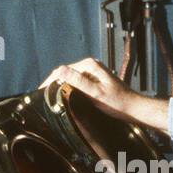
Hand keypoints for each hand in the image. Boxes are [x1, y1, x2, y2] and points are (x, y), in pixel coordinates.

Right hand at [40, 57, 167, 131]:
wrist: (133, 107)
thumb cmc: (117, 102)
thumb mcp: (95, 93)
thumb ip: (78, 81)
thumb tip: (60, 70)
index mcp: (89, 65)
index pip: (62, 71)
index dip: (49, 81)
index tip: (38, 92)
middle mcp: (90, 65)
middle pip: (65, 73)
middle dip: (51, 83)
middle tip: (39, 97)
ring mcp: (92, 72)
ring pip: (70, 78)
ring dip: (58, 86)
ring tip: (47, 98)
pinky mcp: (94, 79)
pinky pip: (77, 82)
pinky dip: (67, 88)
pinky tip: (62, 97)